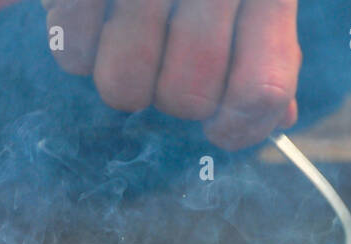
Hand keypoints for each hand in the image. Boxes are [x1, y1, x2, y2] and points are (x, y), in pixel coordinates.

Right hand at [43, 0, 300, 149]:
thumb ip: (270, 47)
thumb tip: (278, 117)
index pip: (260, 91)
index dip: (238, 125)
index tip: (221, 124)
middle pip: (186, 97)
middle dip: (170, 94)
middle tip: (164, 55)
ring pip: (125, 87)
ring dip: (122, 76)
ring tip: (124, 31)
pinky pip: (73, 54)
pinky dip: (77, 45)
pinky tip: (91, 10)